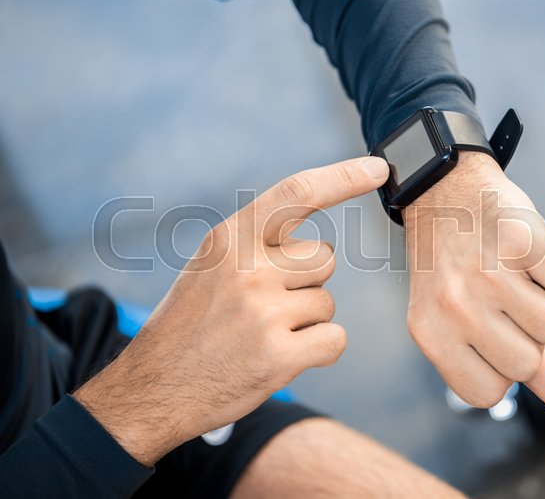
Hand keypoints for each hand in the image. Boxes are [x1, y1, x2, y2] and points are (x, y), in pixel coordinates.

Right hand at [75, 156, 388, 465]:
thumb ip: (258, 244)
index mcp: (230, 238)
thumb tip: (318, 240)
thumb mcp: (211, 265)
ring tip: (262, 334)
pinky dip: (319, 350)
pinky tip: (282, 357)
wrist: (153, 387)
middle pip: (324, 257)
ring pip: (327, 302)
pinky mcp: (278, 357)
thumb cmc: (192, 322)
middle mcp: (248, 269)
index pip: (296, 193)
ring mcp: (263, 313)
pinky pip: (335, 339)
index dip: (343, 177)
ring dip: (306, 319)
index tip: (379, 168)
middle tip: (265, 305)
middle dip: (307, 281)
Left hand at [403, 152, 544, 409]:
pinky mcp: (520, 239)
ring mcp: (488, 272)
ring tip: (512, 275)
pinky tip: (526, 255)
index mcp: (430, 333)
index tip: (491, 339)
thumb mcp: (461, 317)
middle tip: (501, 301)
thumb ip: (512, 364)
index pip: (487, 393)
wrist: (444, 191)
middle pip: (527, 362)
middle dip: (525, 337)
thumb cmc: (451, 259)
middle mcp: (455, 306)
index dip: (500, 369)